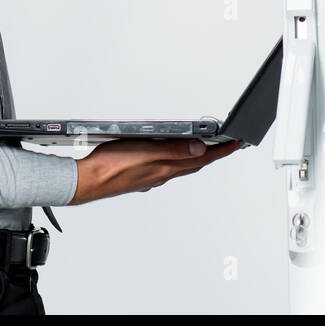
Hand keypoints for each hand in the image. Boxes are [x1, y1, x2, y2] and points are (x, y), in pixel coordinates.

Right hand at [66, 139, 244, 205]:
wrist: (87, 181)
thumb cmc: (110, 167)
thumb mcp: (145, 151)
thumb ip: (173, 150)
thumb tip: (201, 149)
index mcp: (166, 166)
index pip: (202, 158)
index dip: (222, 151)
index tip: (237, 143)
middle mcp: (161, 173)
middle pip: (194, 164)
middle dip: (213, 154)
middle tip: (227, 146)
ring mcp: (151, 176)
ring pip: (180, 166)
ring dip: (195, 158)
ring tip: (205, 149)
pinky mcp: (140, 175)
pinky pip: (166, 168)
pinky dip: (176, 160)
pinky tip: (170, 156)